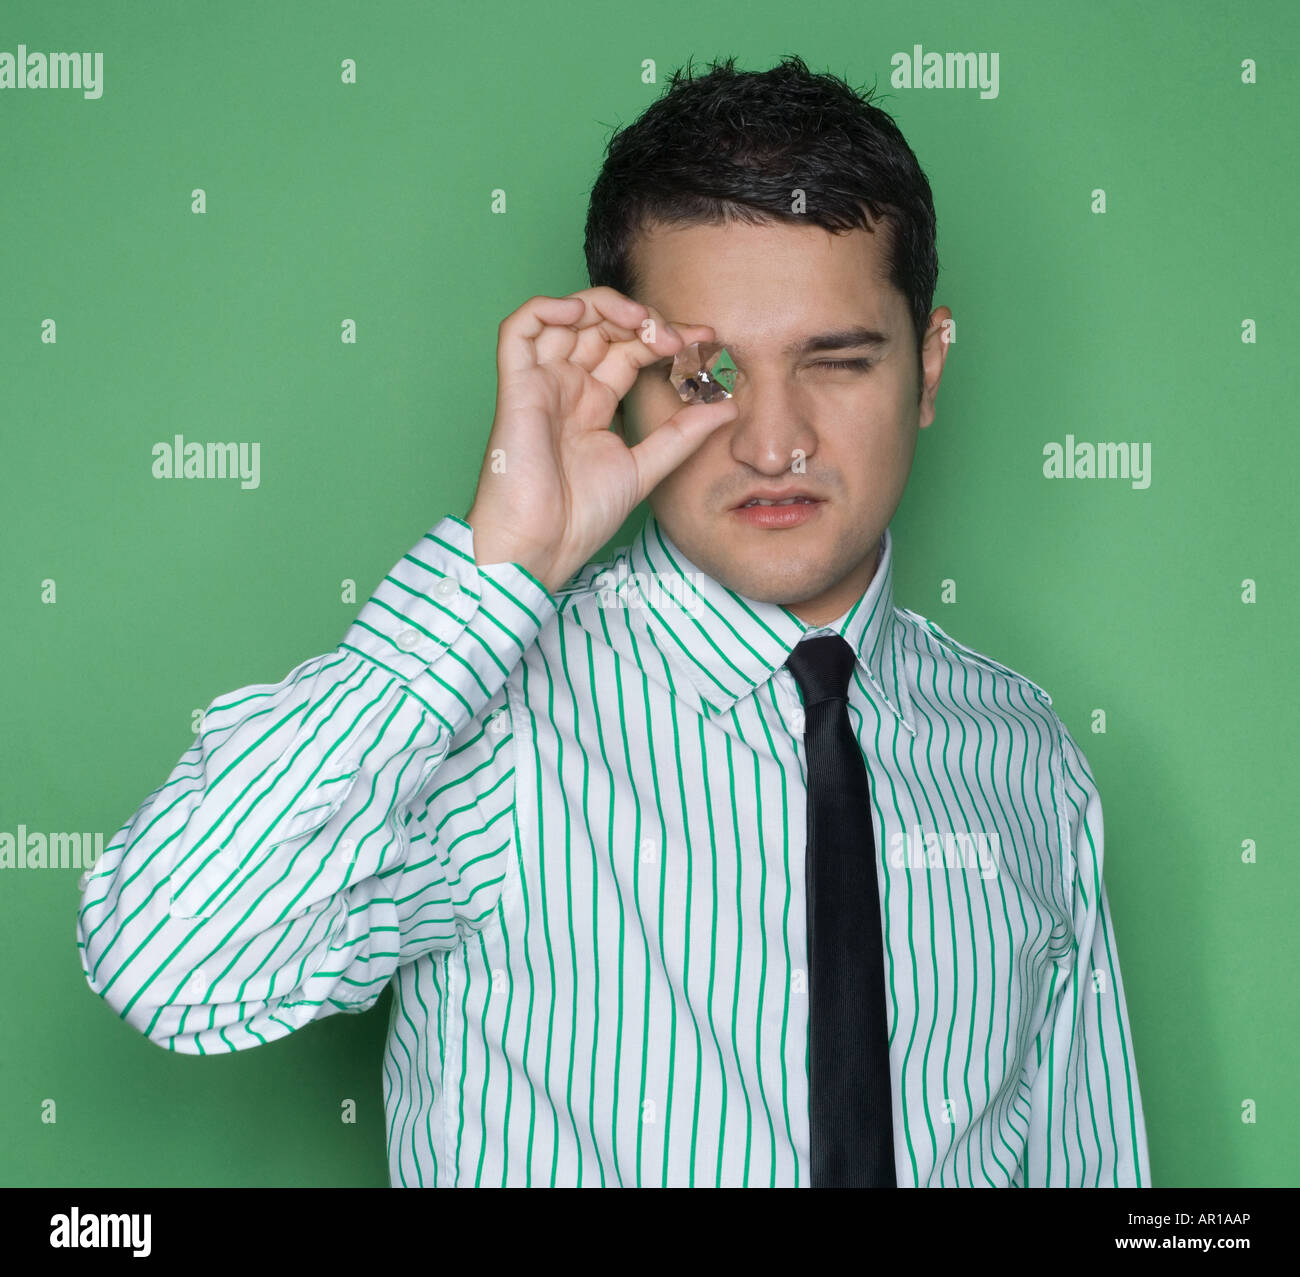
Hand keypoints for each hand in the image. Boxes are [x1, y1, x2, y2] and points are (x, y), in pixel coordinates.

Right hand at [464, 286, 737, 593]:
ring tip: (642, 323)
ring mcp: (541, 383)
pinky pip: (520, 328)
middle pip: (603, 327)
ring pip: (566, 316)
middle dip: (646, 321)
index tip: (707, 342)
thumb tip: (728, 406)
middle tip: (682, 338)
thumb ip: (683, 434)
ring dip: (606, 306)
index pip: (632, 350)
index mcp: (593, 403)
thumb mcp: (646, 468)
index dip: (668, 338)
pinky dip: (548, 307)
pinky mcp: (516, 386)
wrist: (540, 547)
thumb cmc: (579, 517)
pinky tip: (583, 313)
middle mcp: (567, 387)